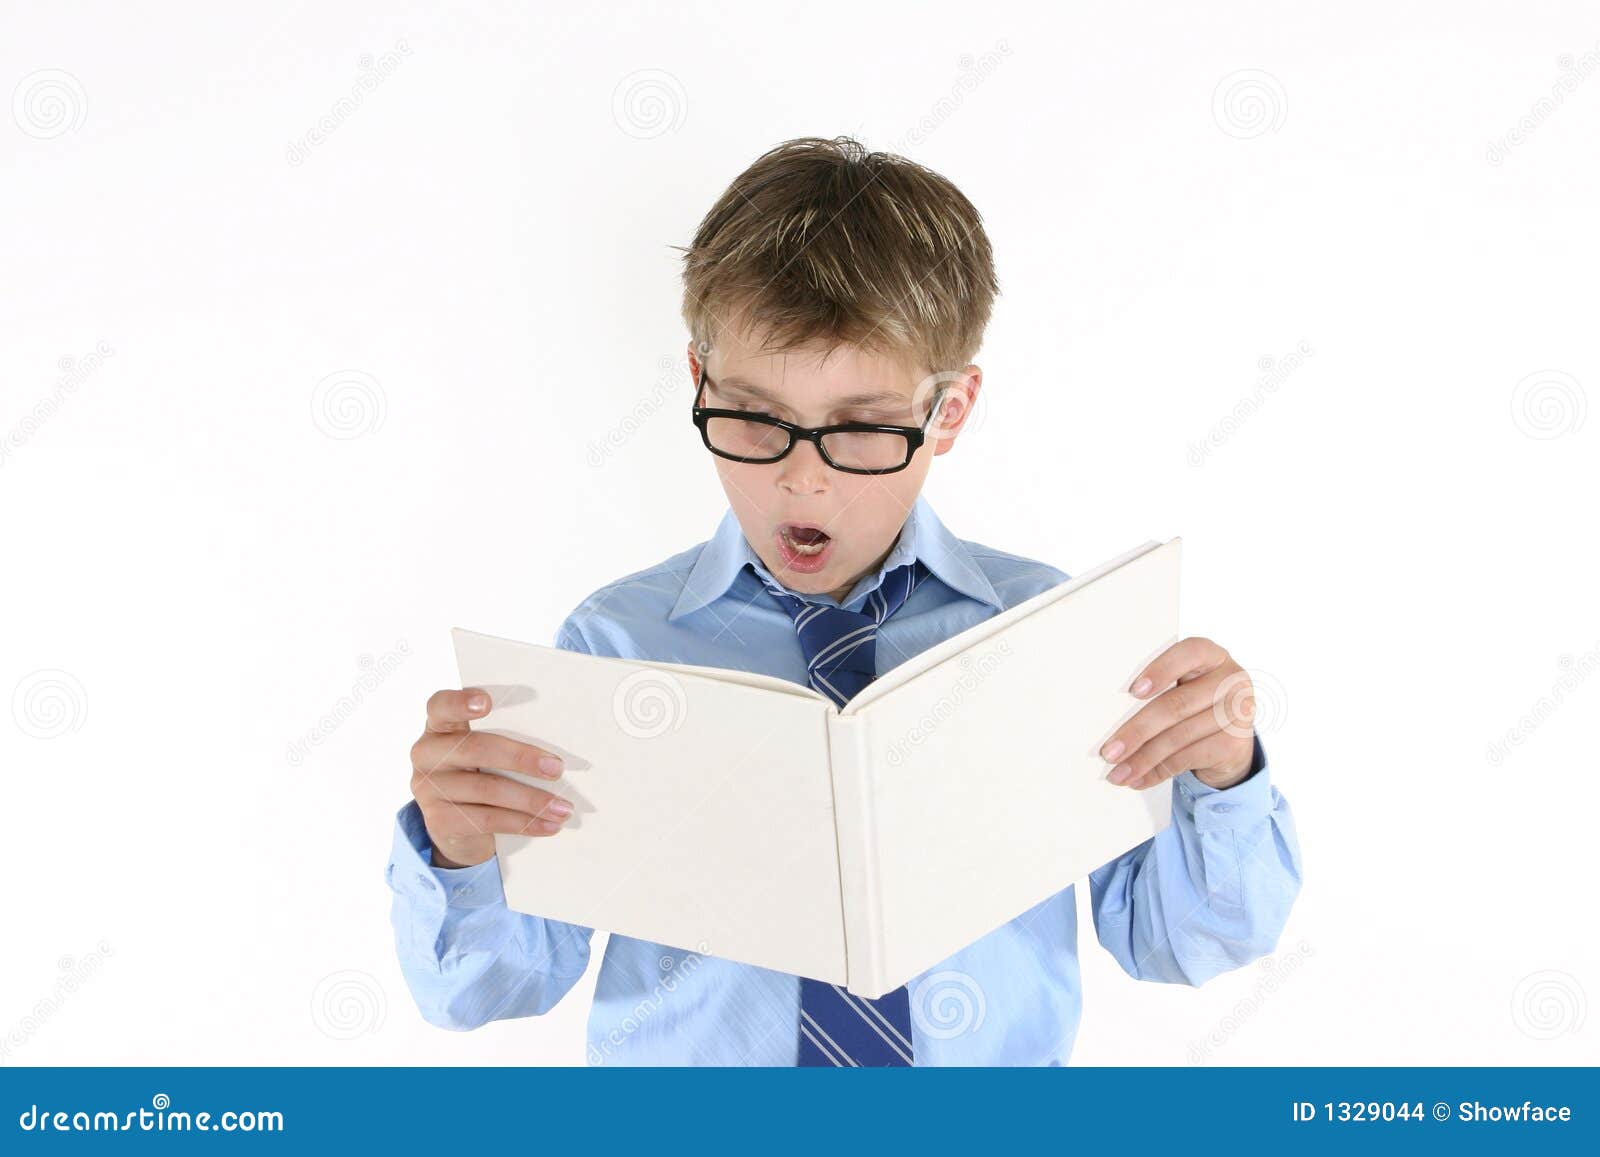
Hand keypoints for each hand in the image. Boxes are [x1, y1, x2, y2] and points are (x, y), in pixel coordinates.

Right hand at [410, 688, 574, 868]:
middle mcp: (427, 754)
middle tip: (556, 768)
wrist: (454, 826)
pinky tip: (548, 825)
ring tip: (562, 807)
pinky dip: (524, 823)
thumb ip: (502, 738)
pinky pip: (489, 820)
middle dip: (521, 758)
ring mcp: (429, 789)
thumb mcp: (481, 752)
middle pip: (476, 749)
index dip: (460, 702)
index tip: (486, 702)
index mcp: (439, 727)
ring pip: (487, 789)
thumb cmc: (477, 774)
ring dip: (532, 800)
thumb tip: (552, 751)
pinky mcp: (440, 821)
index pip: (441, 706)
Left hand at [1098, 637, 1256, 790]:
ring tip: (1117, 773)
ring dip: (1142, 759)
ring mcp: (1237, 713)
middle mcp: (1230, 680)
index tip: (1133, 691)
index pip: (1190, 653)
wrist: (1230, 739)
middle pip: (1177, 704)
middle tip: (1109, 751)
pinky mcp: (1235, 744)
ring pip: (1179, 737)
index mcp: (1212, 655)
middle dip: (1137, 731)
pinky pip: (1187, 759)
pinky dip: (1157, 772)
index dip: (1161, 670)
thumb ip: (1157, 691)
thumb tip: (1107, 719)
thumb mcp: (1183, 687)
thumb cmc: (1194, 705)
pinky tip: (1138, 779)